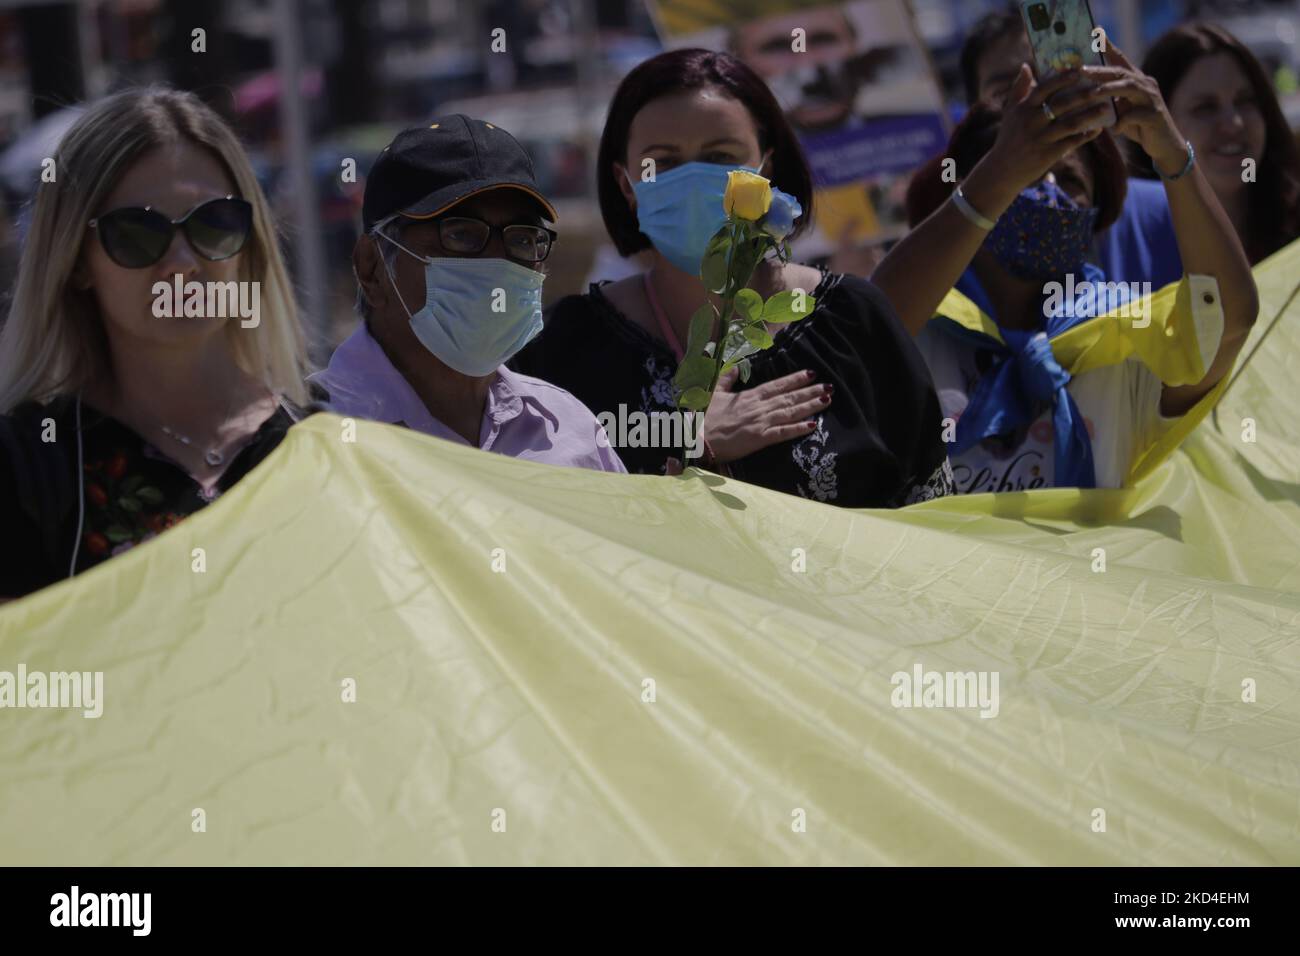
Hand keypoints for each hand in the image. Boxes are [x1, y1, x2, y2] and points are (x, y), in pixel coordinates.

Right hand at [702, 367, 829, 463]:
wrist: (697, 438)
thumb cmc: (705, 417)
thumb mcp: (715, 393)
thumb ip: (727, 379)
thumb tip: (736, 367)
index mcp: (749, 396)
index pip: (777, 385)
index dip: (795, 379)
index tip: (811, 373)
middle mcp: (759, 407)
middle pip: (789, 397)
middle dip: (810, 391)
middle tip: (829, 386)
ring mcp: (760, 422)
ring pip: (790, 412)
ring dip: (809, 406)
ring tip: (826, 400)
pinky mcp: (759, 439)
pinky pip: (782, 433)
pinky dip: (797, 429)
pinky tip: (812, 425)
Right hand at [975, 64, 1112, 202]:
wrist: (1002, 170)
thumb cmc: (1008, 138)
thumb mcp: (1010, 112)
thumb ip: (1019, 89)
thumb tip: (1026, 65)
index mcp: (1024, 109)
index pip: (1044, 89)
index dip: (1061, 79)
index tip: (1078, 70)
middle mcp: (1032, 122)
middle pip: (1062, 104)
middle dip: (1083, 95)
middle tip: (1102, 86)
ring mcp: (1041, 139)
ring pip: (1070, 124)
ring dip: (1090, 115)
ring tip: (1106, 107)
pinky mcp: (1048, 155)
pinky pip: (1071, 143)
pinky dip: (1085, 136)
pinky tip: (1098, 130)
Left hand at [1082, 38, 1187, 174]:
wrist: (1164, 144)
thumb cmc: (1138, 126)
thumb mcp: (1120, 112)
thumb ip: (1108, 102)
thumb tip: (1084, 96)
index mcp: (1136, 82)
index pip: (1121, 61)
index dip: (1109, 48)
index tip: (1096, 34)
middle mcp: (1145, 85)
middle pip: (1122, 72)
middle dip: (1101, 70)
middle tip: (1081, 70)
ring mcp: (1152, 99)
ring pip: (1131, 88)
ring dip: (1110, 90)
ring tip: (1093, 94)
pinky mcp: (1155, 116)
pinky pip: (1136, 115)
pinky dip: (1123, 121)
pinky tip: (1114, 129)